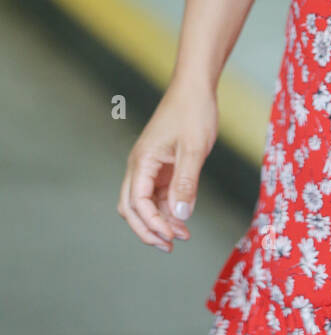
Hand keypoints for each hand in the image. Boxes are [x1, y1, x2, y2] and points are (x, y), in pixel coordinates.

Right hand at [117, 77, 216, 252]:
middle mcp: (140, 166)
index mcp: (142, 161)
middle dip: (148, 230)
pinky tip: (183, 218)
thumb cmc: (193, 112)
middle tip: (170, 246)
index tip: (172, 237)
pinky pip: (157, 194)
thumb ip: (186, 183)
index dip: (152, 224)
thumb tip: (180, 216)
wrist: (195, 88)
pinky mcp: (161, 166)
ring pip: (144, 204)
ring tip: (182, 236)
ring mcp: (149, 166)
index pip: (136, 203)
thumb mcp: (194, 149)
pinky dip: (167, 209)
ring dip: (159, 221)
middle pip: (131, 208)